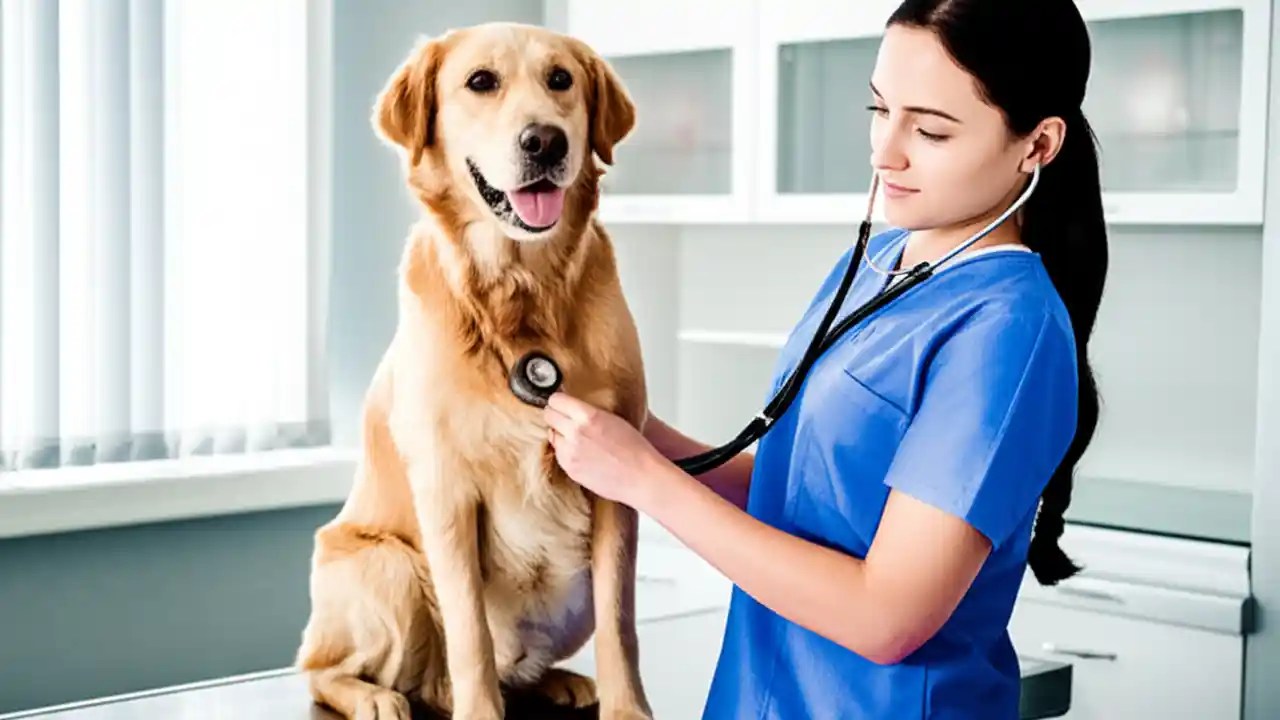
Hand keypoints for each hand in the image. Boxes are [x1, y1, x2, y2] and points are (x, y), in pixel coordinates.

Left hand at [544, 391, 668, 508]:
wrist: (641, 477)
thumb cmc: (635, 450)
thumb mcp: (614, 419)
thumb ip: (590, 413)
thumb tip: (573, 408)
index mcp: (588, 416)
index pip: (557, 400)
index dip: (559, 401)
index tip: (560, 402)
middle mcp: (575, 433)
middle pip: (549, 416)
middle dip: (555, 415)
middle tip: (562, 417)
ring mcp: (570, 453)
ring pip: (552, 436)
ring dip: (560, 435)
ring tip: (576, 438)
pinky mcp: (570, 469)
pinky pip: (559, 455)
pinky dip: (565, 452)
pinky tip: (581, 453)